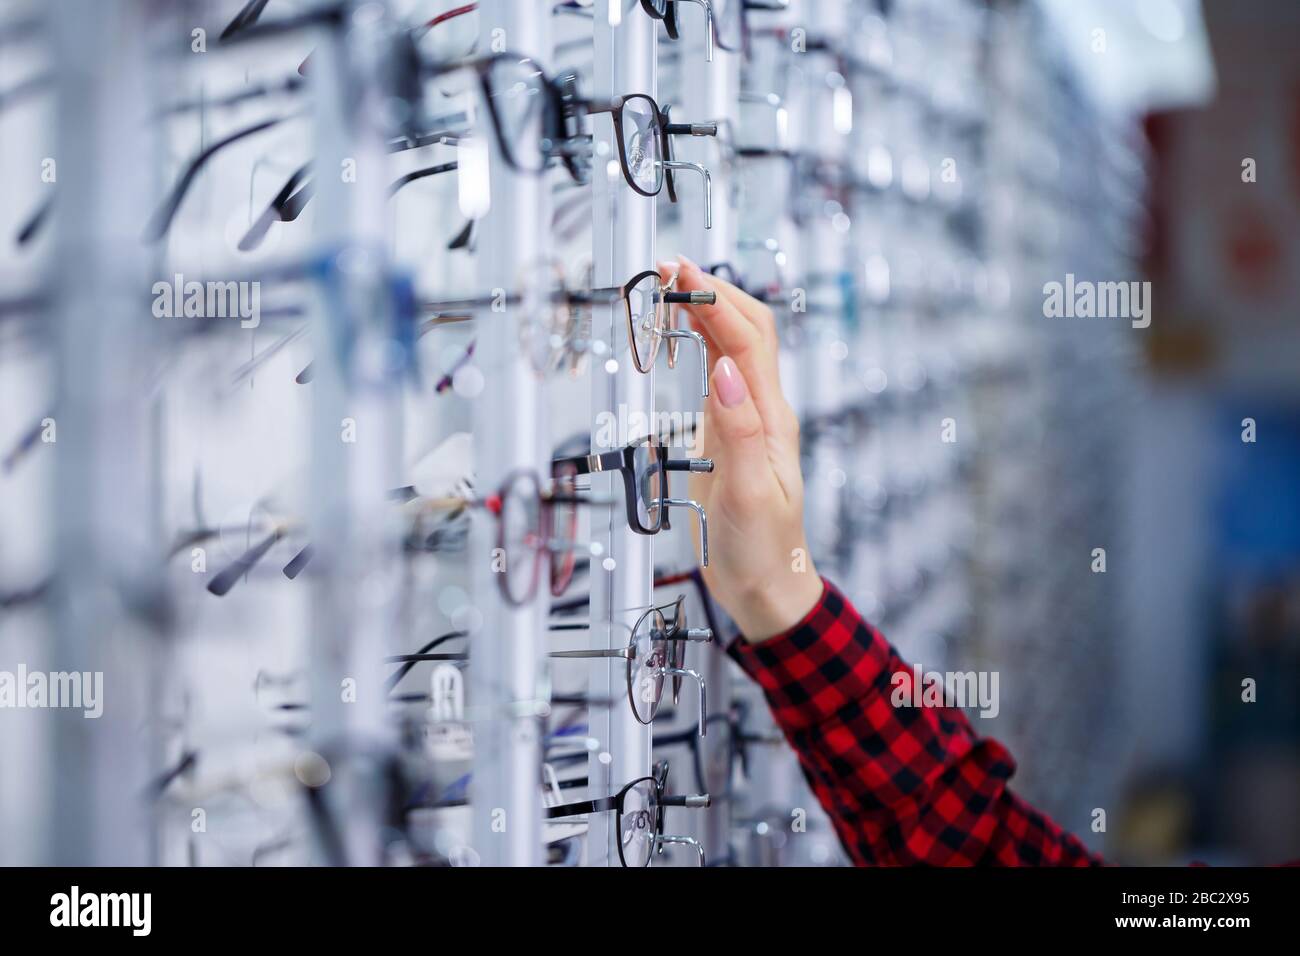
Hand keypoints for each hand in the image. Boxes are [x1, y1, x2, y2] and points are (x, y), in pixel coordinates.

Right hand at [658, 255, 823, 641]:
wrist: (767, 586)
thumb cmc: (759, 549)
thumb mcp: (746, 494)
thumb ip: (738, 431)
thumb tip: (724, 370)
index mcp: (771, 420)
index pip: (745, 342)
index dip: (714, 300)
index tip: (679, 274)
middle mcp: (763, 410)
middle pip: (747, 330)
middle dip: (712, 290)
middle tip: (667, 267)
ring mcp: (749, 418)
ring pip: (734, 346)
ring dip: (707, 309)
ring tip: (669, 283)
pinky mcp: (732, 431)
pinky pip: (719, 373)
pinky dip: (701, 341)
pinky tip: (683, 330)